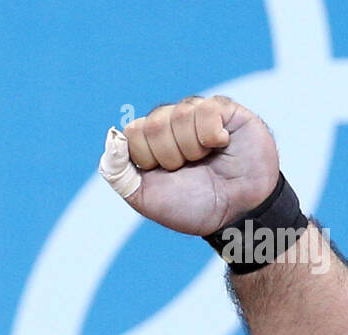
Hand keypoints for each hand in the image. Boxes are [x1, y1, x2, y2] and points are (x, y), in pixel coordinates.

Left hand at [106, 95, 278, 235]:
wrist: (235, 213)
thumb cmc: (191, 205)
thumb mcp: (144, 198)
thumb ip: (119, 173)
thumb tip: (112, 139)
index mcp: (149, 141)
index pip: (133, 132)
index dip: (148, 158)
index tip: (164, 174)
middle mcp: (171, 123)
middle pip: (155, 124)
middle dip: (170, 156)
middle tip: (188, 169)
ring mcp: (197, 114)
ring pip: (180, 115)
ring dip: (192, 149)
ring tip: (207, 159)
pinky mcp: (225, 110)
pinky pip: (207, 109)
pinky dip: (212, 135)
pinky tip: (221, 144)